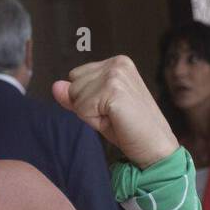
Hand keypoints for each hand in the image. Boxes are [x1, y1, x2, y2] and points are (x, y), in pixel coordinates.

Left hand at [52, 55, 178, 167]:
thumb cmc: (128, 129)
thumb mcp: (96, 109)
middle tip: (114, 116)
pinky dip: (94, 120)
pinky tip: (115, 121)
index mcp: (117, 62)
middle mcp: (117, 63)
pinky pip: (82, 108)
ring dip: (91, 114)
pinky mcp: (114, 89)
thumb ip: (75, 96)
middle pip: (73, 84)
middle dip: (87, 106)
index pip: (75, 77)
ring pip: (75, 96)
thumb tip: (55, 85)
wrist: (155, 147)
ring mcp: (116, 74)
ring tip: (116, 118)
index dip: (87, 99)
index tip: (111, 109)